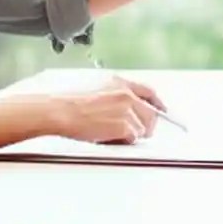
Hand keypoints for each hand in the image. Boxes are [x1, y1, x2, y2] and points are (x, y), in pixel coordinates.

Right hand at [51, 76, 166, 143]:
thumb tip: (129, 107)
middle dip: (147, 125)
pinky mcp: (124, 125)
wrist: (61, 111)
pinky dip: (125, 140)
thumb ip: (116, 95)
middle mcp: (127, 94)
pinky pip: (134, 137)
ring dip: (133, 134)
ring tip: (115, 133)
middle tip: (136, 132)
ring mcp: (127, 109)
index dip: (157, 103)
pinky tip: (110, 136)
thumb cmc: (71, 103)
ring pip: (144, 128)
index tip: (162, 110)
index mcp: (120, 83)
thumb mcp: (97, 89)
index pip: (148, 92)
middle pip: (152, 113)